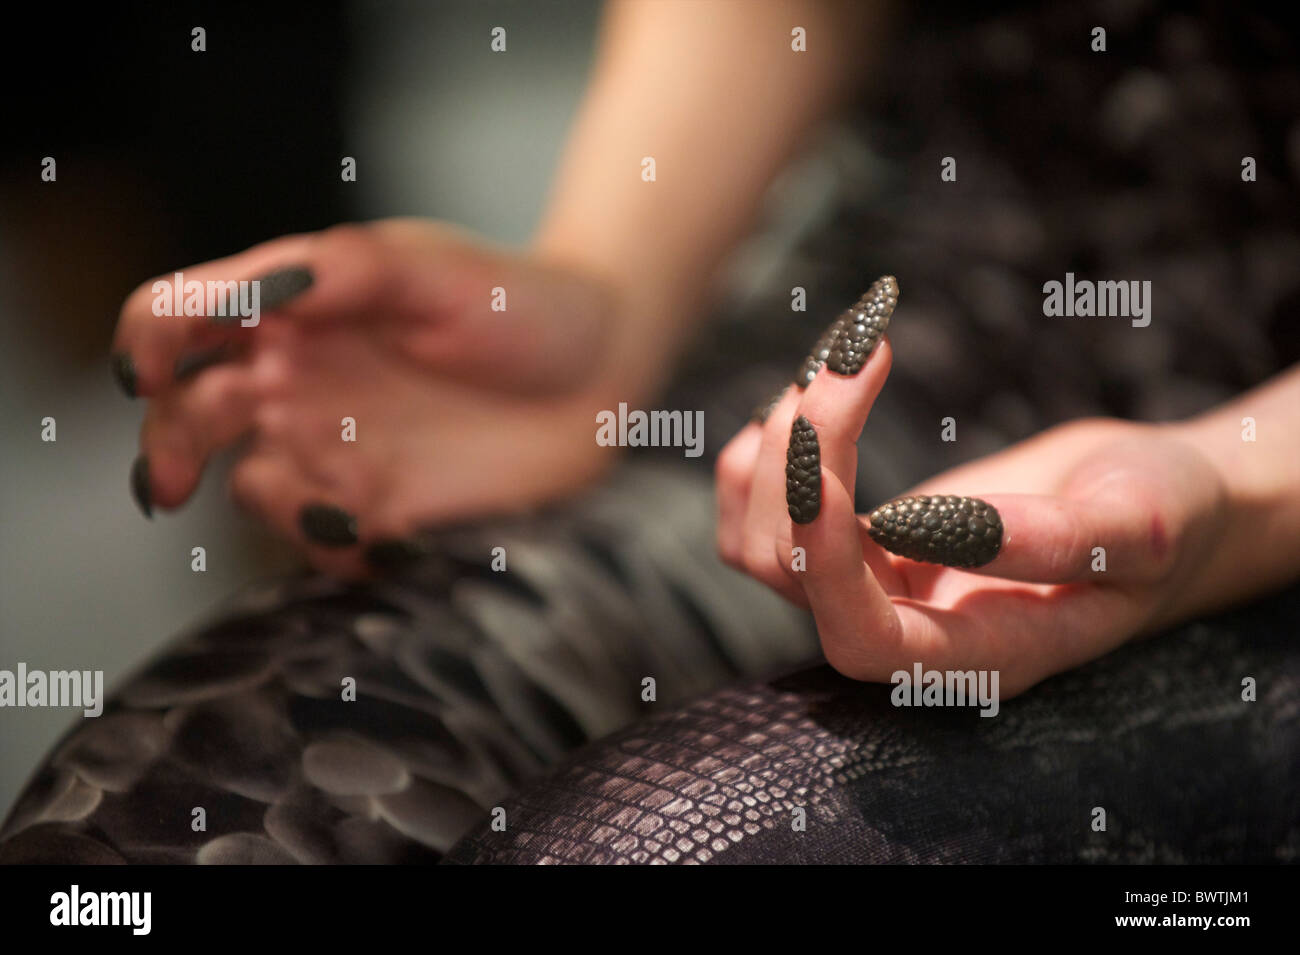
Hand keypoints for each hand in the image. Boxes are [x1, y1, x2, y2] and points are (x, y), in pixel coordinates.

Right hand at [112, 219, 625, 576]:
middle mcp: (302, 379)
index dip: (146, 345)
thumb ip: (338, 272)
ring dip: (272, 502)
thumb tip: (247, 297)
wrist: (605, 367)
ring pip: (256, 487)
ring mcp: (340, 445)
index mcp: (294, 306)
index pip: (179, 317)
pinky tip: (383, 535)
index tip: (151, 375)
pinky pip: (328, 541)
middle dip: (170, 448)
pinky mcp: (386, 506)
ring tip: (334, 498)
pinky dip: (335, 547)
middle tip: (171, 483)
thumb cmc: (520, 302)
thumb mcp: (428, 268)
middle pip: (193, 416)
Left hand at [716, 328, 1228, 696]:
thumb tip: (935, 532)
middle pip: (793, 575)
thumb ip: (1051, 543)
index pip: (864, 640)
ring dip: (776, 447)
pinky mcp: (857, 543)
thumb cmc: (1164, 516)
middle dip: (800, 463)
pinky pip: (769, 514)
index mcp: (980, 653)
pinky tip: (808, 396)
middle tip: (853, 357)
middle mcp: (912, 630)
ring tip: (840, 361)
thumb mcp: (1134, 526)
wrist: (1152, 497)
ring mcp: (875, 588)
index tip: (817, 461)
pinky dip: (767, 452)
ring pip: (761, 542)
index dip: (821, 560)